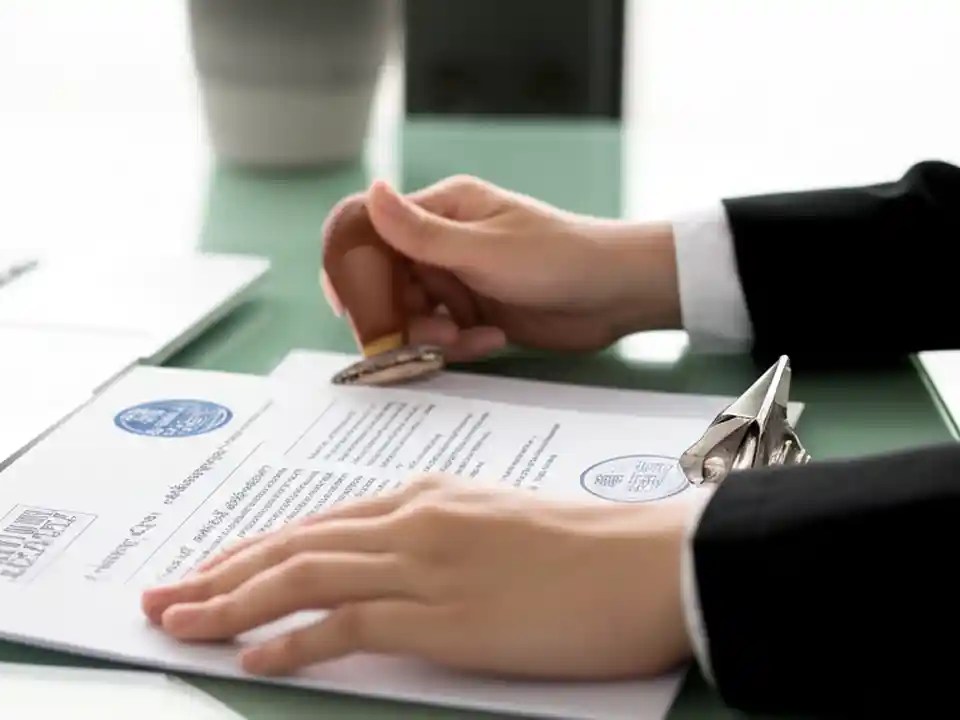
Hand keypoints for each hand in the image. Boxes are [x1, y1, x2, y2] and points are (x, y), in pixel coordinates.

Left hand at [140, 476, 694, 678]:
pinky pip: (346, 625)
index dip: (251, 548)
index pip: (314, 523)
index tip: (207, 568)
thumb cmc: (586, 547)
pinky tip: (253, 655)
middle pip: (290, 545)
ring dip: (228, 602)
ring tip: (178, 621)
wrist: (650, 562)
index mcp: (422, 497)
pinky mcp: (441, 616)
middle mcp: (409, 522)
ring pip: (301, 577)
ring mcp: (422, 566)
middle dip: (215, 572)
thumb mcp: (496, 522)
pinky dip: (292, 640)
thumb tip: (388, 561)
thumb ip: (435, 535)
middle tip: (160, 594)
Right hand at [320, 176, 681, 359]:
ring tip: (465, 337)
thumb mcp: (483, 249)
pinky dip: (460, 343)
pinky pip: (444, 334)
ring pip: (414, 314)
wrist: (619, 295)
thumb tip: (370, 192)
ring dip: (430, 333)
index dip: (355, 269)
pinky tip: (492, 340)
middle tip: (424, 336)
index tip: (349, 307)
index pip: (375, 232)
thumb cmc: (558, 257)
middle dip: (399, 314)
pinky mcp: (478, 312)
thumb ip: (421, 232)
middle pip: (390, 282)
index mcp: (443, 209)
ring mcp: (461, 278)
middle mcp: (446, 241)